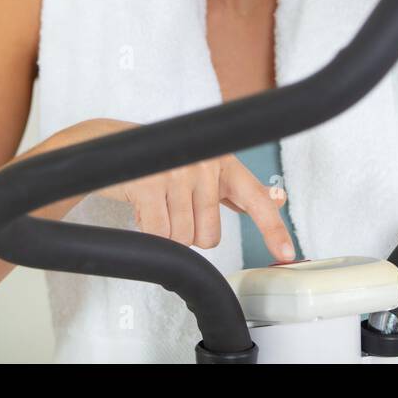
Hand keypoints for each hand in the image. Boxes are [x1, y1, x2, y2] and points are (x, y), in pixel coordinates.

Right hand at [66, 119, 295, 262]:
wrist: (110, 144)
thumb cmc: (162, 161)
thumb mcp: (204, 170)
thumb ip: (238, 188)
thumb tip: (278, 198)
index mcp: (223, 162)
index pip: (256, 199)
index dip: (273, 228)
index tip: (287, 253)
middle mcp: (204, 164)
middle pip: (209, 236)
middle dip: (188, 231)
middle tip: (174, 208)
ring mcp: (177, 173)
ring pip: (183, 238)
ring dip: (167, 231)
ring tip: (157, 204)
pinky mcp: (149, 183)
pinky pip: (159, 234)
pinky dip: (149, 232)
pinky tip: (144, 209)